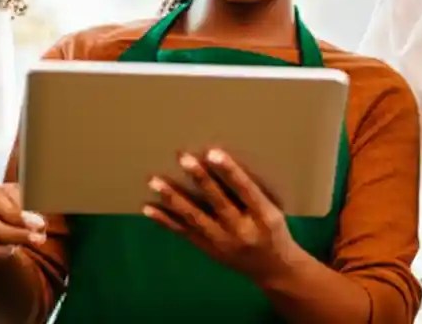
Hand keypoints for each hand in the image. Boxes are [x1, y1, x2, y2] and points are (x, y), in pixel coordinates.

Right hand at [0, 183, 46, 269]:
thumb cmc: (1, 205)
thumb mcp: (15, 199)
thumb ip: (27, 206)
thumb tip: (40, 223)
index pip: (1, 208)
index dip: (21, 219)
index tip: (40, 226)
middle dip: (15, 236)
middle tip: (38, 241)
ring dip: (0, 251)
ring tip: (17, 250)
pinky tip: (3, 257)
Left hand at [143, 149, 303, 284]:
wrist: (273, 270)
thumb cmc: (273, 228)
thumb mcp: (273, 209)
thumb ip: (250, 192)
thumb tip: (217, 162)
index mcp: (264, 216)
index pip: (246, 190)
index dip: (229, 171)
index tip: (213, 152)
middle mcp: (241, 230)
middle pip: (218, 202)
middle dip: (200, 178)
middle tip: (183, 157)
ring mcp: (222, 242)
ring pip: (195, 217)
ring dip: (173, 198)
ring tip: (155, 181)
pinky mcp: (207, 249)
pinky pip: (183, 232)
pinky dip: (165, 220)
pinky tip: (148, 207)